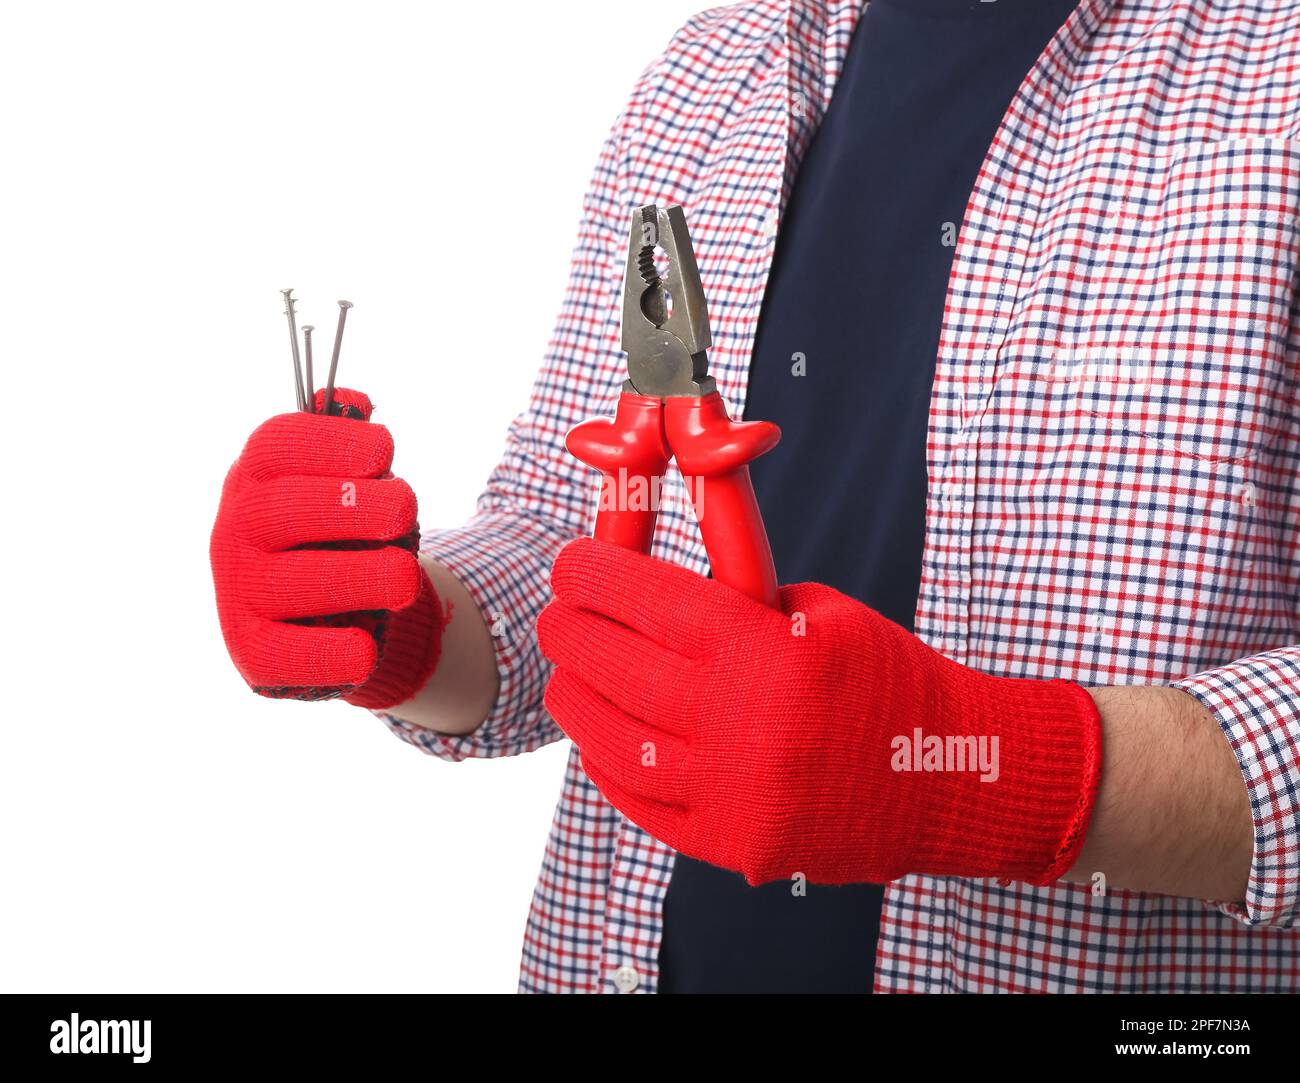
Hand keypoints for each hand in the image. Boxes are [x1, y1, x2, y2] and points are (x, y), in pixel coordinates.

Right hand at [210, 388, 442, 708]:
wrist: (337, 613)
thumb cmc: (345, 532)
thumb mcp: (350, 482)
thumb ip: (348, 444)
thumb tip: (351, 402)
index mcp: (258, 476)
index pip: (276, 446)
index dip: (328, 444)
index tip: (384, 449)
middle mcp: (236, 530)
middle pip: (281, 510)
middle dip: (348, 507)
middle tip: (404, 511)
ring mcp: (240, 592)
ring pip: (289, 582)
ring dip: (355, 577)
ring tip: (405, 578)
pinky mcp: (254, 652)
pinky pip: (283, 656)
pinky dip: (326, 654)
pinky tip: (365, 649)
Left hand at [537, 538, 1100, 886]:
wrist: (951, 776)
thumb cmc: (885, 678)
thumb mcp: (820, 609)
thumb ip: (737, 590)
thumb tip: (650, 574)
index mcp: (764, 650)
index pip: (645, 599)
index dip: (593, 575)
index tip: (569, 563)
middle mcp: (741, 724)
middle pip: (613, 668)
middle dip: (570, 633)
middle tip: (557, 616)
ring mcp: (733, 794)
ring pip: (612, 742)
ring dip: (576, 702)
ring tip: (566, 676)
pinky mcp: (733, 844)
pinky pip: (641, 802)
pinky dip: (609, 765)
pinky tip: (602, 737)